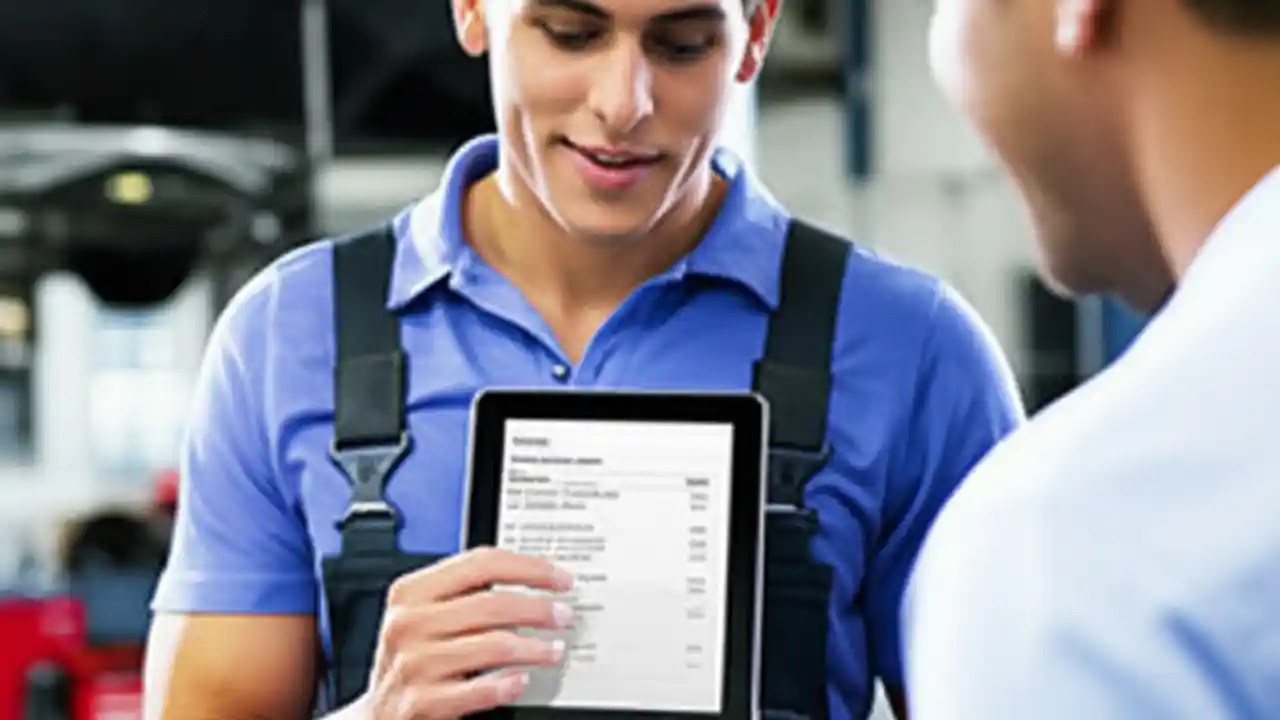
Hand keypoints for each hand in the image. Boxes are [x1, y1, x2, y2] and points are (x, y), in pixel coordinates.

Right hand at [363, 546, 575, 718]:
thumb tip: (532, 580)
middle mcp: (408, 624)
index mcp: (411, 592)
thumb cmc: (411, 661)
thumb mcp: (424, 617)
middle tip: (565, 616)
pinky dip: (507, 685)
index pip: (481, 563)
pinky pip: (477, 690)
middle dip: (540, 609)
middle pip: (493, 603)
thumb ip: (465, 594)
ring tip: (554, 650)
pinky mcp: (420, 703)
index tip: (560, 579)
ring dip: (534, 648)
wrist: (375, 717)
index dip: (529, 568)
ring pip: (493, 645)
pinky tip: (522, 680)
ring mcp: (413, 664)